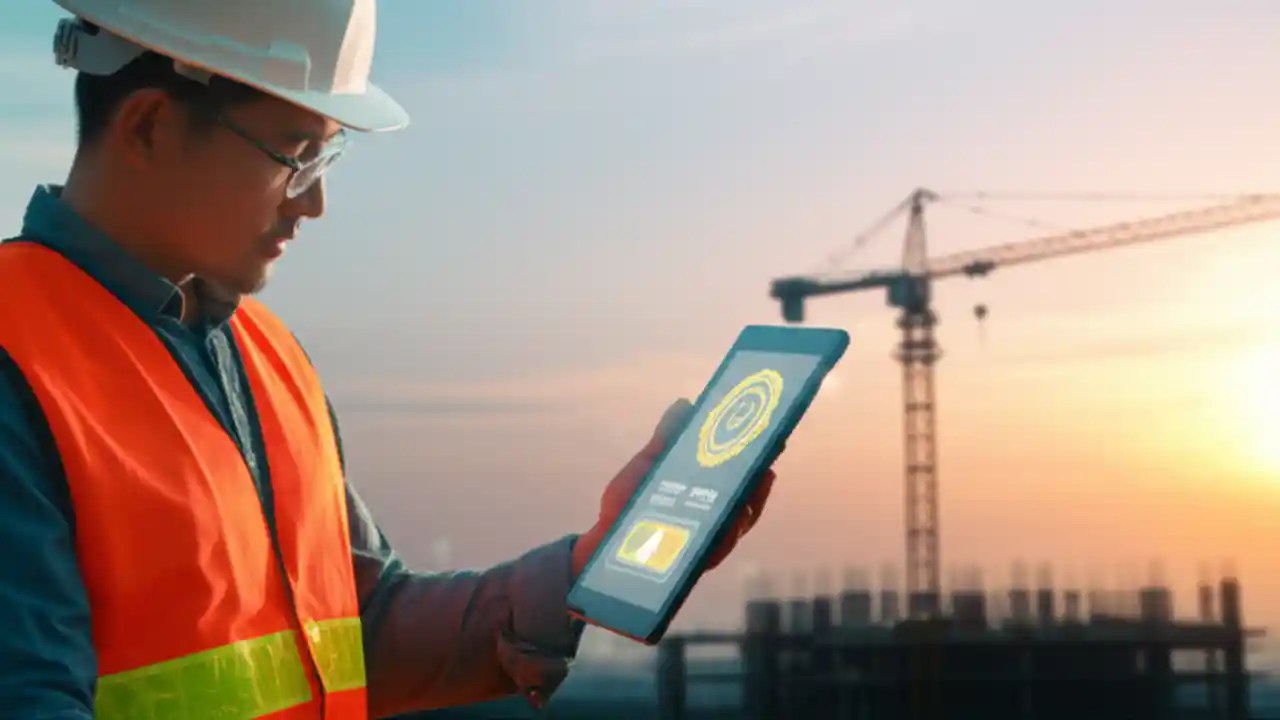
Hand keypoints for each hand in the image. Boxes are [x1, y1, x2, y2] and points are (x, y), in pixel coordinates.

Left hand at [571, 398, 778, 577]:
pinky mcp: (699, 558)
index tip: (770, 434)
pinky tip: (738, 511)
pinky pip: (724, 543)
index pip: (738, 473)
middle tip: (773, 446)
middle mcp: (712, 515)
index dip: (756, 455)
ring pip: (742, 517)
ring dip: (754, 496)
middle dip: (762, 471)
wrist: (605, 542)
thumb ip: (667, 438)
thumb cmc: (628, 504)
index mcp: (704, 491)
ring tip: (762, 473)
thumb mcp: (648, 465)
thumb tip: (686, 403)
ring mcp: (709, 538)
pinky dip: (733, 527)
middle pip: (748, 493)